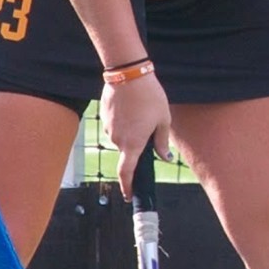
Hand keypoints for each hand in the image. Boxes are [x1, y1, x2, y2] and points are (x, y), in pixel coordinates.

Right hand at [104, 73, 173, 195]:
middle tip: (148, 126)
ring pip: (121, 135)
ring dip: (130, 129)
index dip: (127, 186)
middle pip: (127, 150)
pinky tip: (131, 104)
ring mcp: (108, 127)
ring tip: (141, 109)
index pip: (126, 173)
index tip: (129, 195)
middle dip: (136, 144)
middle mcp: (117, 139)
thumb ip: (162, 142)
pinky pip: (115, 123)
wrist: (128, 73)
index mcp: (133, 145)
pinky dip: (123, 119)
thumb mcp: (163, 120)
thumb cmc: (150, 97)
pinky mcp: (103, 115)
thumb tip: (165, 157)